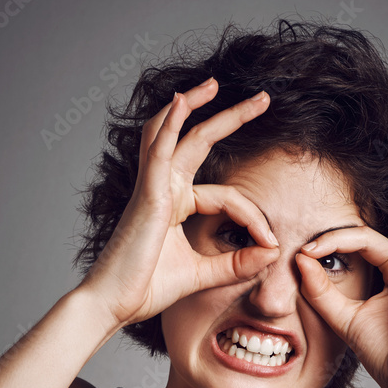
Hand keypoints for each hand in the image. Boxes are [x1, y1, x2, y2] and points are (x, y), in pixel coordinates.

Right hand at [77, 78, 280, 328]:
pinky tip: (183, 102)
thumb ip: (237, 264)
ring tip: (216, 84)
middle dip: (231, 117)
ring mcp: (153, 188)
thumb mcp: (203, 274)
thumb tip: (272, 253)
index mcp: (175, 204)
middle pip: (199, 141)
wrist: (114, 304)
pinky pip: (159, 152)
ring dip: (197, 106)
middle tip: (262, 99)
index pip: (228, 196)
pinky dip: (171, 126)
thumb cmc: (148, 288)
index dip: (255, 218)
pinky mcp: (147, 197)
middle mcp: (163, 188)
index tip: (272, 245)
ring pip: (176, 135)